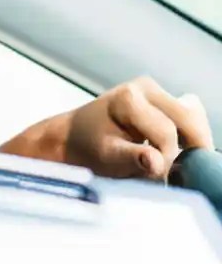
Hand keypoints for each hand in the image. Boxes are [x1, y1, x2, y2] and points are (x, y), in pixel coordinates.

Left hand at [0, 76, 212, 179]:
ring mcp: (155, 90)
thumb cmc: (84, 149)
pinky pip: (188, 116)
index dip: (167, 158)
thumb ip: (133, 159)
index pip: (166, 132)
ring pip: (192, 116)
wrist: (70, 137)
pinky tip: (179, 151)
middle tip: (178, 171)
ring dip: (191, 140)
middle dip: (189, 147)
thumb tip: (157, 164)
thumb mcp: (105, 157)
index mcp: (129, 98)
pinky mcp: (161, 98)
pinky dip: (187, 134)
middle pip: (188, 118)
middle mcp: (145, 87)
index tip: (156, 176)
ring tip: (179, 162)